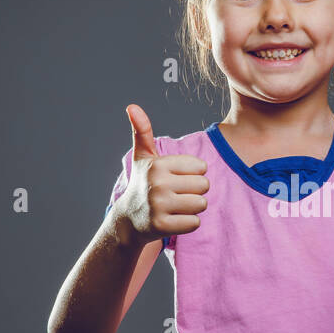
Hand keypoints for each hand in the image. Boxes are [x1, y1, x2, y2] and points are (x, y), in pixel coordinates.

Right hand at [117, 104, 208, 243]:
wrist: (128, 219)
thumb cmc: (143, 183)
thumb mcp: (143, 156)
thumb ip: (142, 130)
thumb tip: (132, 106)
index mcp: (158, 164)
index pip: (201, 167)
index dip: (193, 173)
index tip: (175, 178)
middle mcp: (157, 184)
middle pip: (204, 185)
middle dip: (195, 191)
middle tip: (176, 194)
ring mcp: (159, 206)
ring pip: (201, 204)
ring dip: (193, 207)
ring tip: (175, 206)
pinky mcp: (161, 226)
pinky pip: (195, 222)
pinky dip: (188, 223)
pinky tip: (173, 219)